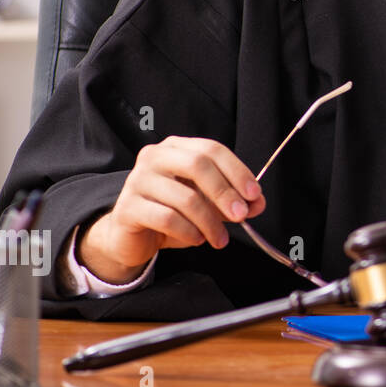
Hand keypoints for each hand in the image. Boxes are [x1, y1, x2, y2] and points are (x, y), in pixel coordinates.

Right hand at [78, 136, 265, 283]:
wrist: (132, 237)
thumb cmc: (171, 213)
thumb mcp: (207, 204)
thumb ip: (233, 200)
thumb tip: (257, 203)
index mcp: (176, 148)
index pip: (212, 149)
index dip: (237, 171)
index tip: (254, 194)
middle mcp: (154, 157)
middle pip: (198, 165)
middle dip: (224, 192)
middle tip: (240, 215)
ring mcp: (138, 180)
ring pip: (185, 197)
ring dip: (210, 222)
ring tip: (219, 238)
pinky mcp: (127, 207)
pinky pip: (166, 218)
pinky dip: (188, 232)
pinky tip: (197, 239)